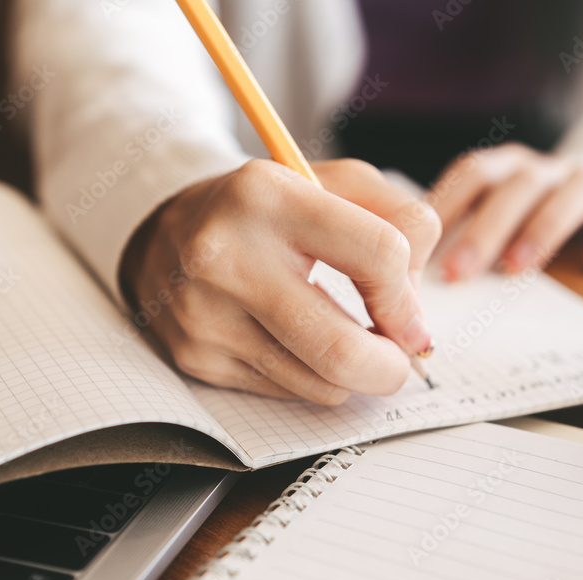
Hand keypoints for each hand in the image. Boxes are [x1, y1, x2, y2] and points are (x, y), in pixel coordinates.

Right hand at [120, 158, 440, 404]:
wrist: (167, 235)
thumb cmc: (271, 212)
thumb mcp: (335, 184)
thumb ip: (399, 226)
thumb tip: (415, 320)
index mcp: (269, 196)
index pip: (379, 255)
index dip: (407, 296)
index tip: (406, 312)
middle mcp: (227, 256)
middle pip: (344, 350)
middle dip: (390, 367)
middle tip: (398, 358)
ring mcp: (207, 315)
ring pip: (322, 384)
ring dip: (353, 374)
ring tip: (344, 339)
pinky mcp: (197, 358)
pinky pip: (289, 392)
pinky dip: (313, 377)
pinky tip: (299, 343)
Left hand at [430, 143, 582, 279]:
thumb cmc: (539, 210)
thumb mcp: (501, 212)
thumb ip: (465, 235)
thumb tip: (414, 282)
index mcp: (509, 167)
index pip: (473, 173)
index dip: (445, 207)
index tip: (419, 252)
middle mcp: (549, 170)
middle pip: (516, 187)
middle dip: (483, 229)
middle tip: (456, 274)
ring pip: (571, 194)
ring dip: (541, 230)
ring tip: (514, 270)